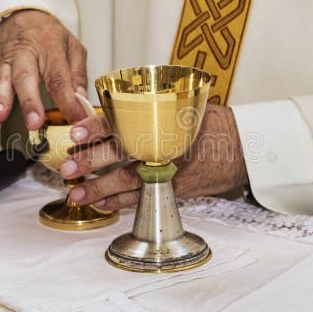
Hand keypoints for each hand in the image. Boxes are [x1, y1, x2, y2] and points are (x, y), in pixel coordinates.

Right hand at [0, 10, 87, 134]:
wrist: (18, 15)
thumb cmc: (47, 35)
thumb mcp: (71, 45)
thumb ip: (77, 73)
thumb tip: (82, 100)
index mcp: (49, 47)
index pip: (59, 77)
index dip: (68, 101)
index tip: (76, 118)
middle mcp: (25, 54)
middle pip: (26, 77)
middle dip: (29, 101)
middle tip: (34, 122)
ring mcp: (7, 61)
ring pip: (1, 81)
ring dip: (0, 102)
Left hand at [59, 105, 248, 208]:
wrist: (245, 147)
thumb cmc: (211, 123)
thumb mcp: (182, 107)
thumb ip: (149, 111)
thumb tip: (109, 111)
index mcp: (165, 121)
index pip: (126, 121)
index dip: (99, 126)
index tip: (77, 130)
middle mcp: (166, 146)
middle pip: (122, 154)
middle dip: (91, 161)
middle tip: (67, 167)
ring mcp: (172, 170)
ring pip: (130, 181)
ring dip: (100, 189)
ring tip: (77, 194)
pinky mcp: (177, 189)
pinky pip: (145, 197)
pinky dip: (122, 202)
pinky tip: (103, 204)